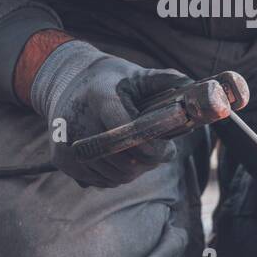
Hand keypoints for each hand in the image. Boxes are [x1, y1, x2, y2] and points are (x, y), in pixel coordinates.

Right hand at [29, 40, 190, 187]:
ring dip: (134, 170)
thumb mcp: (136, 74)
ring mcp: (68, 145)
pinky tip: (117, 156)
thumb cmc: (109, 79)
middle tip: (157, 150)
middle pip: (126, 162)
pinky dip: (115, 175)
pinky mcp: (62, 160)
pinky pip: (101, 182)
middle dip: (149, 161)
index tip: (168, 149)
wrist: (65, 82)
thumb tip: (194, 88)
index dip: (154, 147)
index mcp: (100, 98)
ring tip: (137, 151)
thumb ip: (165, 82)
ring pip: (116, 176)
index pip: (129, 133)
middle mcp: (78, 123)